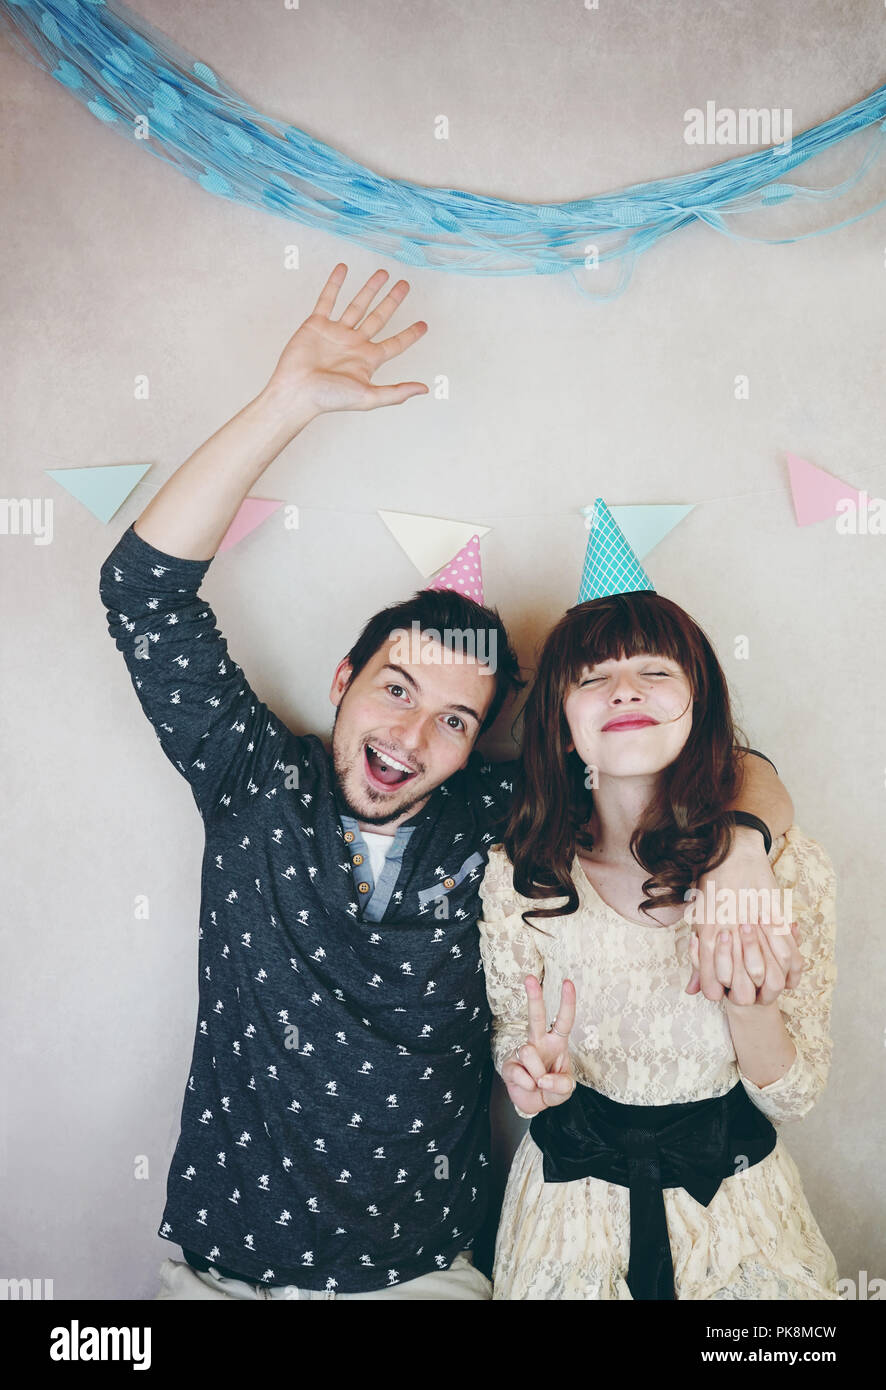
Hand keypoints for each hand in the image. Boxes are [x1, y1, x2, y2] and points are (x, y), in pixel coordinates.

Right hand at [262, 263, 427, 422]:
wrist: (297, 391)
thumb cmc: (329, 398)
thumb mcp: (368, 397)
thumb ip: (397, 393)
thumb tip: (424, 389)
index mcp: (368, 360)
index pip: (395, 344)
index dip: (410, 335)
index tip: (424, 325)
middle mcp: (354, 344)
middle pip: (379, 318)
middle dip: (392, 301)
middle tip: (404, 285)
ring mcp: (336, 332)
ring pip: (357, 305)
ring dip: (370, 289)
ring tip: (383, 273)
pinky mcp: (317, 324)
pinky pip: (328, 299)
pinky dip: (335, 284)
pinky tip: (343, 269)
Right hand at [501, 975, 575, 1115]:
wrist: (534, 1103)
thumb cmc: (553, 1088)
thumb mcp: (566, 1089)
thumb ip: (561, 1085)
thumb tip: (542, 1078)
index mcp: (557, 1042)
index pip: (564, 1020)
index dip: (567, 1002)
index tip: (567, 982)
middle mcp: (539, 1042)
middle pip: (537, 1017)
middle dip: (534, 997)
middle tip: (530, 978)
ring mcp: (523, 1052)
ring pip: (528, 1052)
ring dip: (538, 1074)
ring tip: (539, 1083)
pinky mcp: (509, 1065)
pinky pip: (519, 1072)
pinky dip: (527, 1085)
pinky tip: (529, 1086)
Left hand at [686, 833, 804, 999]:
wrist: (734, 851)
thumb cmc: (712, 883)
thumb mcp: (698, 919)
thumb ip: (697, 959)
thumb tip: (691, 991)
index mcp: (706, 934)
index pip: (713, 984)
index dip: (719, 995)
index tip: (724, 995)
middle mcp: (729, 934)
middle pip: (742, 986)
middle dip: (746, 995)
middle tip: (751, 995)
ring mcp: (754, 926)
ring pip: (769, 974)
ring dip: (769, 984)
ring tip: (769, 989)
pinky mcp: (775, 917)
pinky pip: (788, 953)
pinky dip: (791, 970)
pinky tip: (789, 978)